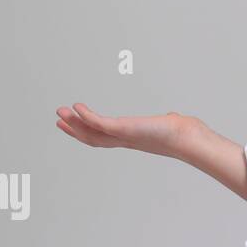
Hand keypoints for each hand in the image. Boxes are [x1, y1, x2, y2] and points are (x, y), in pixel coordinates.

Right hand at [54, 103, 201, 161]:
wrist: (187, 138)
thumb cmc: (183, 133)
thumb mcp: (171, 123)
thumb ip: (167, 120)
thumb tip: (172, 116)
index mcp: (132, 139)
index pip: (105, 137)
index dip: (89, 132)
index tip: (77, 123)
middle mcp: (125, 140)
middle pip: (93, 137)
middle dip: (75, 129)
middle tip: (59, 119)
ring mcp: (123, 135)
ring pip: (92, 131)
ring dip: (74, 122)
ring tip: (60, 112)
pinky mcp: (124, 129)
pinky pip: (100, 123)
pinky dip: (87, 116)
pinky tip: (77, 107)